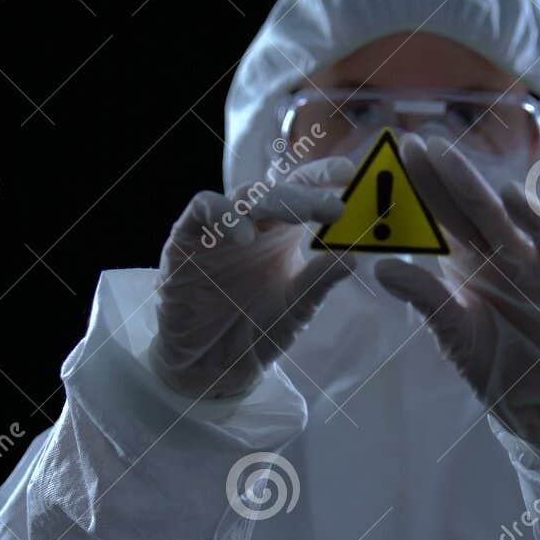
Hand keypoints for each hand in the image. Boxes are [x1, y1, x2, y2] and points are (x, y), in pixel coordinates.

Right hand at [149, 157, 357, 398]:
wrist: (214, 367)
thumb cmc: (257, 331)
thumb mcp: (297, 308)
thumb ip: (320, 281)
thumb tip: (354, 257)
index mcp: (280, 233)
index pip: (301, 191)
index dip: (321, 176)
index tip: (349, 172)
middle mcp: (251, 225)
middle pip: (275, 191)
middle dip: (305, 194)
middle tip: (332, 206)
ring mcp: (217, 231)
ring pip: (242, 196)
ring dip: (271, 200)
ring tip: (298, 216)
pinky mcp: (186, 242)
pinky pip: (200, 211)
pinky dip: (222, 214)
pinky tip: (244, 235)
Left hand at [375, 136, 539, 441]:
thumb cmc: (497, 360)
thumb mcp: (454, 332)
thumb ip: (424, 298)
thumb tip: (380, 267)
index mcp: (467, 261)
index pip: (438, 218)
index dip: (417, 190)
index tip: (391, 160)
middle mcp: (497, 252)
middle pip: (464, 207)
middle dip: (440, 176)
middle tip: (415, 143)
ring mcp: (530, 261)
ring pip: (498, 217)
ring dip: (473, 186)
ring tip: (447, 158)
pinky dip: (533, 220)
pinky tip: (512, 196)